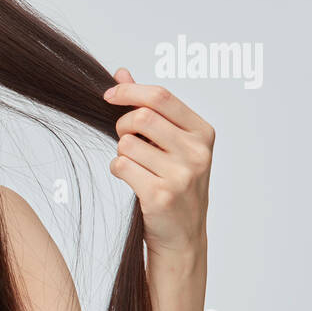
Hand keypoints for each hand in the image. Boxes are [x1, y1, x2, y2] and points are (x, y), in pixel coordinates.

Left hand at [104, 68, 213, 256]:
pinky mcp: (161, 195)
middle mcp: (197, 152)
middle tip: (127, 141)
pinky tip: (133, 181)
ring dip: (121, 153)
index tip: (109, 95)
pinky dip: (118, 170)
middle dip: (123, 126)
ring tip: (137, 167)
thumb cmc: (174, 184)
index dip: (130, 91)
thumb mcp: (171, 144)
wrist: (183, 237)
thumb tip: (121, 73)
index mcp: (202, 132)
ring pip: (127, 144)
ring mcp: (181, 175)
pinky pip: (121, 166)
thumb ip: (149, 108)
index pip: (161, 96)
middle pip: (141, 117)